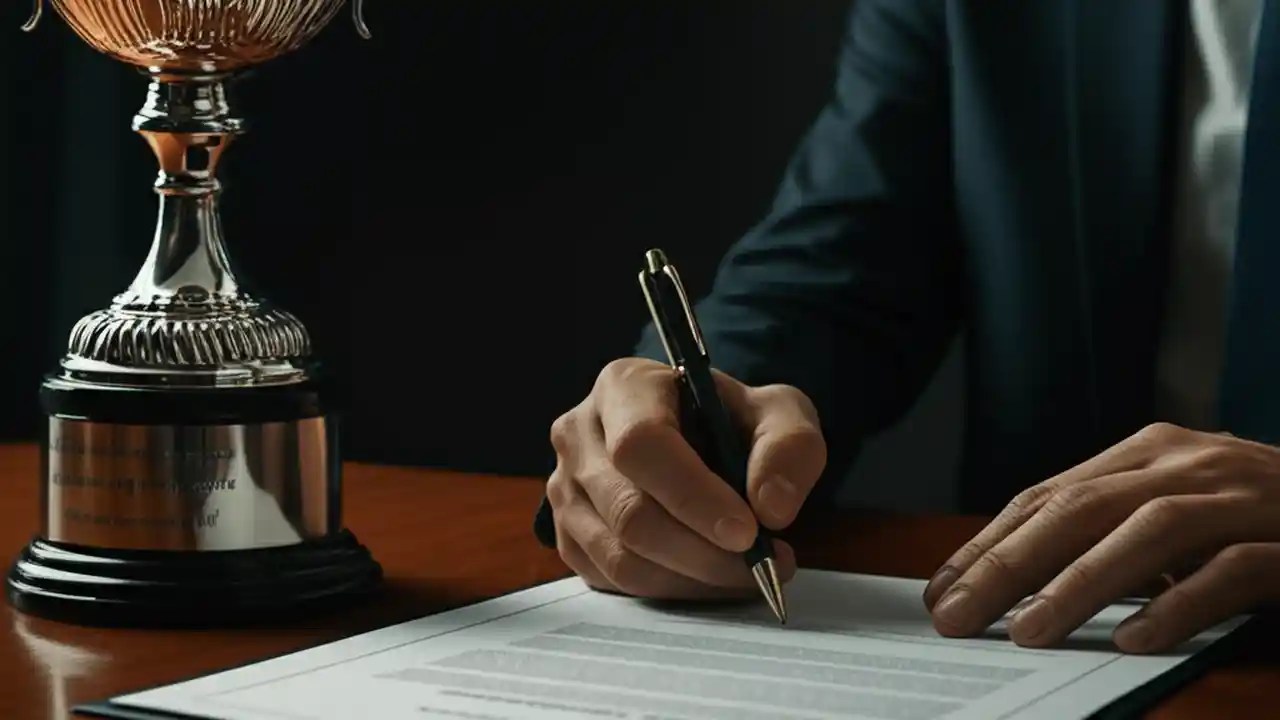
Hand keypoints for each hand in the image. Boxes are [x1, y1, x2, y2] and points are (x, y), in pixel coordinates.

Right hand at [546, 357, 825, 598]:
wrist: (704, 442)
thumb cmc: (734, 423)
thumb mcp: (780, 413)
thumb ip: (789, 447)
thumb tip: (771, 508)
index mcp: (624, 386)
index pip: (641, 444)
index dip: (692, 495)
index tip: (746, 532)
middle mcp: (580, 434)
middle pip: (628, 511)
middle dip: (702, 552)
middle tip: (761, 566)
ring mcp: (565, 489)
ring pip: (619, 556)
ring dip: (690, 579)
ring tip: (745, 575)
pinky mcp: (568, 536)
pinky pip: (612, 581)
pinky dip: (668, 591)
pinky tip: (707, 578)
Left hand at [922, 422, 1279, 652]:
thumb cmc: (1257, 515)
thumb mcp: (1175, 508)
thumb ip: (1111, 530)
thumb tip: (1020, 582)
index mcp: (1148, 451)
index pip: (1048, 494)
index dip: (990, 542)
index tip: (943, 588)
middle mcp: (1186, 461)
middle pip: (1079, 508)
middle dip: (1009, 564)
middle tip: (957, 615)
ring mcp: (1241, 496)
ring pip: (1146, 532)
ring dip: (1080, 584)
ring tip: (1029, 633)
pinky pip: (1230, 570)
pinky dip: (1180, 604)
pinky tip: (1137, 639)